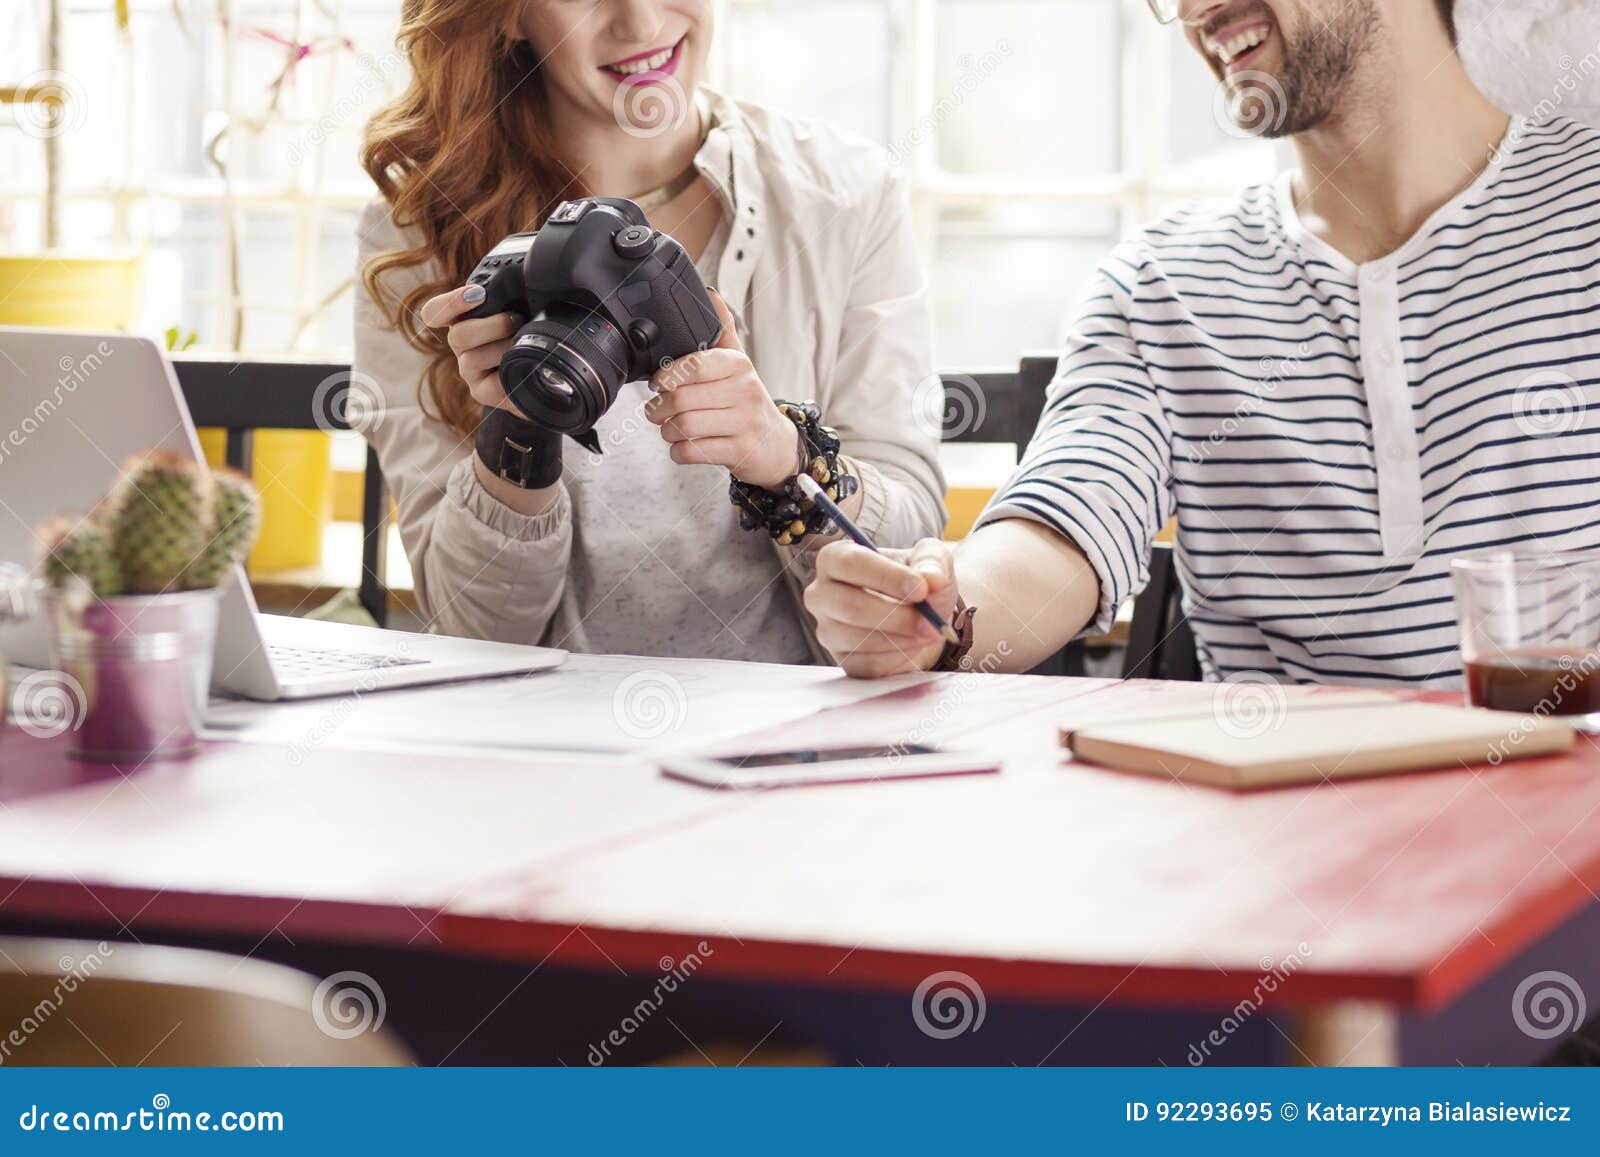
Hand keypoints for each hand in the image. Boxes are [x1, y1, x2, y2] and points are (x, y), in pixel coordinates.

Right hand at [418, 285, 528, 418]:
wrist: (553, 374)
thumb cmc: (535, 333)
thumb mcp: (525, 305)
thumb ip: (513, 290)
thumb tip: (522, 275)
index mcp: (465, 319)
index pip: (436, 312)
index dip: (450, 303)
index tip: (477, 294)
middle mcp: (462, 345)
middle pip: (457, 335)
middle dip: (492, 326)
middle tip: (518, 320)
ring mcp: (470, 370)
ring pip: (471, 359)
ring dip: (502, 350)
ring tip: (524, 347)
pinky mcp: (482, 393)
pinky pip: (488, 386)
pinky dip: (507, 376)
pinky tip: (523, 369)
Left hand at [643, 290, 799, 488]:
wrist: (778, 446)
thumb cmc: (749, 403)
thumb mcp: (739, 365)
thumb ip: (722, 331)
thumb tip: (710, 294)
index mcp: (739, 366)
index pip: (694, 364)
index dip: (666, 375)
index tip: (657, 382)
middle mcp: (744, 392)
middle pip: (681, 398)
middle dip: (658, 407)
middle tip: (655, 410)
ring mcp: (743, 423)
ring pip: (684, 426)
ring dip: (666, 430)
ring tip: (668, 427)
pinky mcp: (739, 451)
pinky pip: (693, 451)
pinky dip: (678, 451)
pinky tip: (681, 445)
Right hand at [805, 538, 959, 677]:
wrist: (919, 616)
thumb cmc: (917, 580)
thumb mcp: (930, 558)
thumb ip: (932, 561)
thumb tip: (932, 579)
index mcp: (835, 558)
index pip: (849, 563)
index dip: (886, 576)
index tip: (921, 588)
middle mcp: (822, 594)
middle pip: (849, 606)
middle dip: (896, 616)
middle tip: (930, 621)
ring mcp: (828, 630)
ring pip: (860, 639)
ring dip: (902, 638)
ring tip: (929, 631)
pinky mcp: (843, 660)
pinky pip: (868, 664)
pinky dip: (899, 657)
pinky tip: (914, 644)